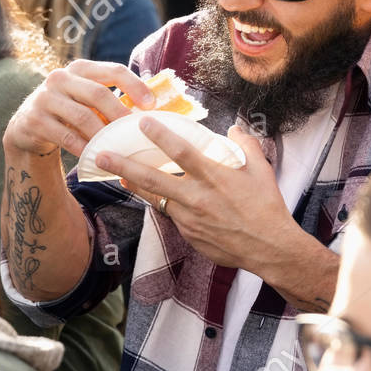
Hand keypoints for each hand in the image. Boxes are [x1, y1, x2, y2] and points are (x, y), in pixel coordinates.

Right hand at [3, 59, 156, 159]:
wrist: (28, 127)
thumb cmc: (70, 112)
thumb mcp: (87, 99)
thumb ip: (112, 98)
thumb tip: (154, 110)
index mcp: (80, 68)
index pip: (113, 70)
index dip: (135, 86)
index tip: (152, 105)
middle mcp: (60, 78)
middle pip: (99, 94)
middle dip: (121, 115)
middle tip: (137, 133)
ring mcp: (45, 98)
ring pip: (83, 117)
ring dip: (104, 136)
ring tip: (120, 149)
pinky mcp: (34, 120)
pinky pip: (66, 137)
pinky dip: (85, 148)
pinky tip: (98, 157)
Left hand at [95, 120, 299, 273]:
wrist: (269, 248)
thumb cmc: (268, 207)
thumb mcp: (262, 171)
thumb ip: (246, 145)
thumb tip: (235, 129)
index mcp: (213, 177)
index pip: (180, 151)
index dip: (158, 135)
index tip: (141, 122)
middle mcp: (196, 197)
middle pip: (152, 179)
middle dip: (123, 165)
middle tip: (100, 155)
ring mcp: (189, 219)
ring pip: (157, 199)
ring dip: (136, 187)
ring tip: (119, 177)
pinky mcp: (189, 235)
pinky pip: (173, 216)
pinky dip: (168, 205)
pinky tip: (164, 199)